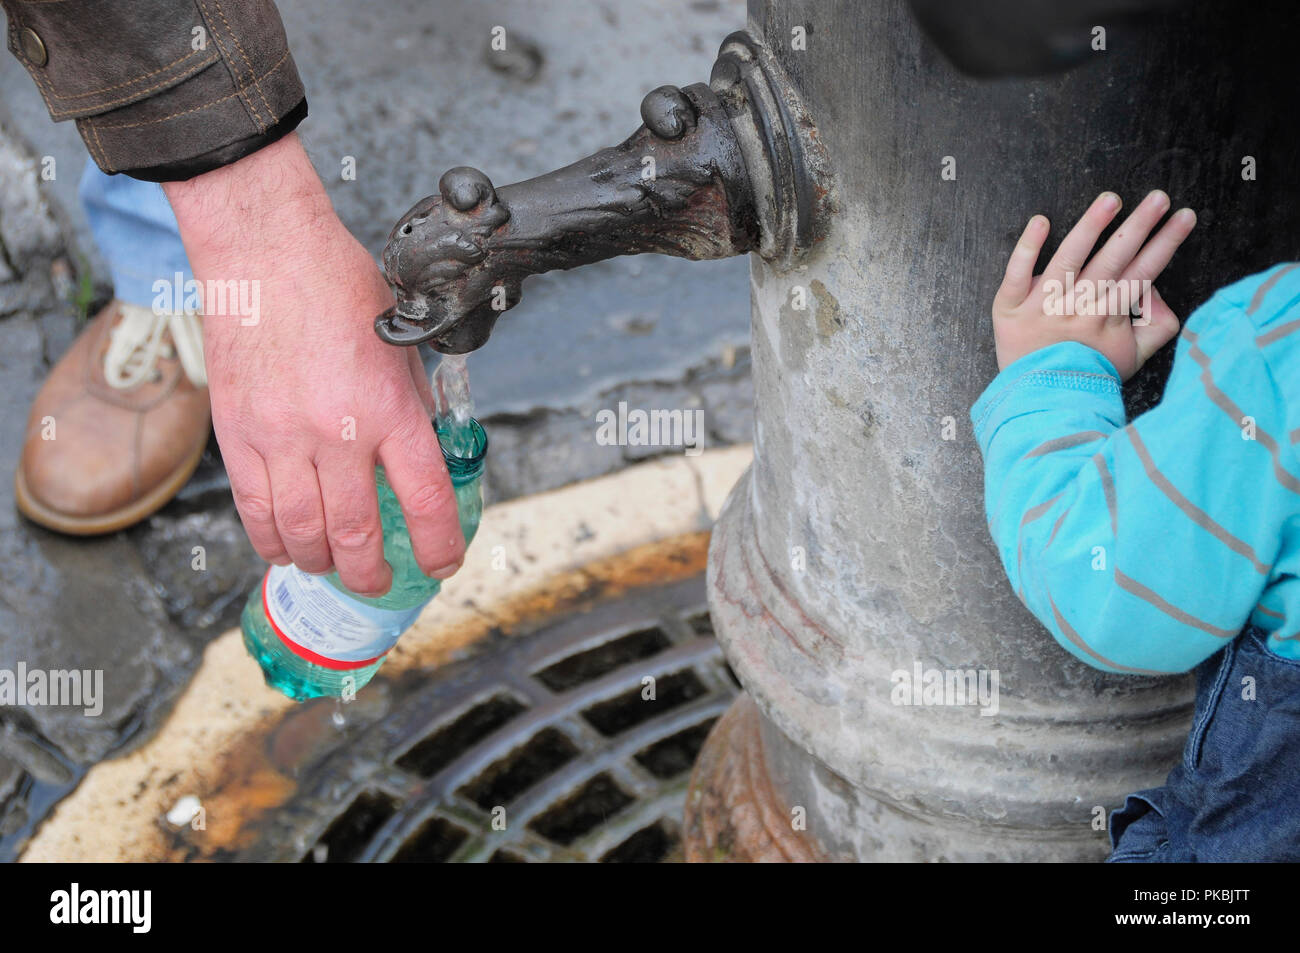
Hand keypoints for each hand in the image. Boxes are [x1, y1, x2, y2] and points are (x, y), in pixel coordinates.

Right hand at [164, 134, 464, 596]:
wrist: (265, 251)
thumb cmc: (337, 285)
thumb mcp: (401, 344)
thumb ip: (413, 403)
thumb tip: (423, 452)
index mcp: (389, 408)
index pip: (425, 498)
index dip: (438, 544)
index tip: (442, 563)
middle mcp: (337, 432)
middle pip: (357, 534)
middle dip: (373, 573)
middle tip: (381, 581)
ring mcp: (282, 438)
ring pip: (302, 533)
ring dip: (322, 563)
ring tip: (334, 567)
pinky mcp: (238, 435)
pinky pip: (254, 509)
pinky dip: (273, 540)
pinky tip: (286, 547)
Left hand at [992, 190, 1196, 380]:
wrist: (1042, 399)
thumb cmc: (1089, 373)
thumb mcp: (1133, 356)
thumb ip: (1157, 324)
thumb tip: (1160, 290)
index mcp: (1108, 316)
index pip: (1142, 272)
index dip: (1165, 243)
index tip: (1183, 217)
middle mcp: (1078, 307)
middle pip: (1113, 260)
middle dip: (1138, 227)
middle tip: (1158, 198)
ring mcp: (1043, 305)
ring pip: (1069, 259)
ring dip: (1090, 227)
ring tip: (1110, 200)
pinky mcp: (1010, 307)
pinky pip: (1017, 273)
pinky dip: (1028, 247)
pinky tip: (1041, 221)